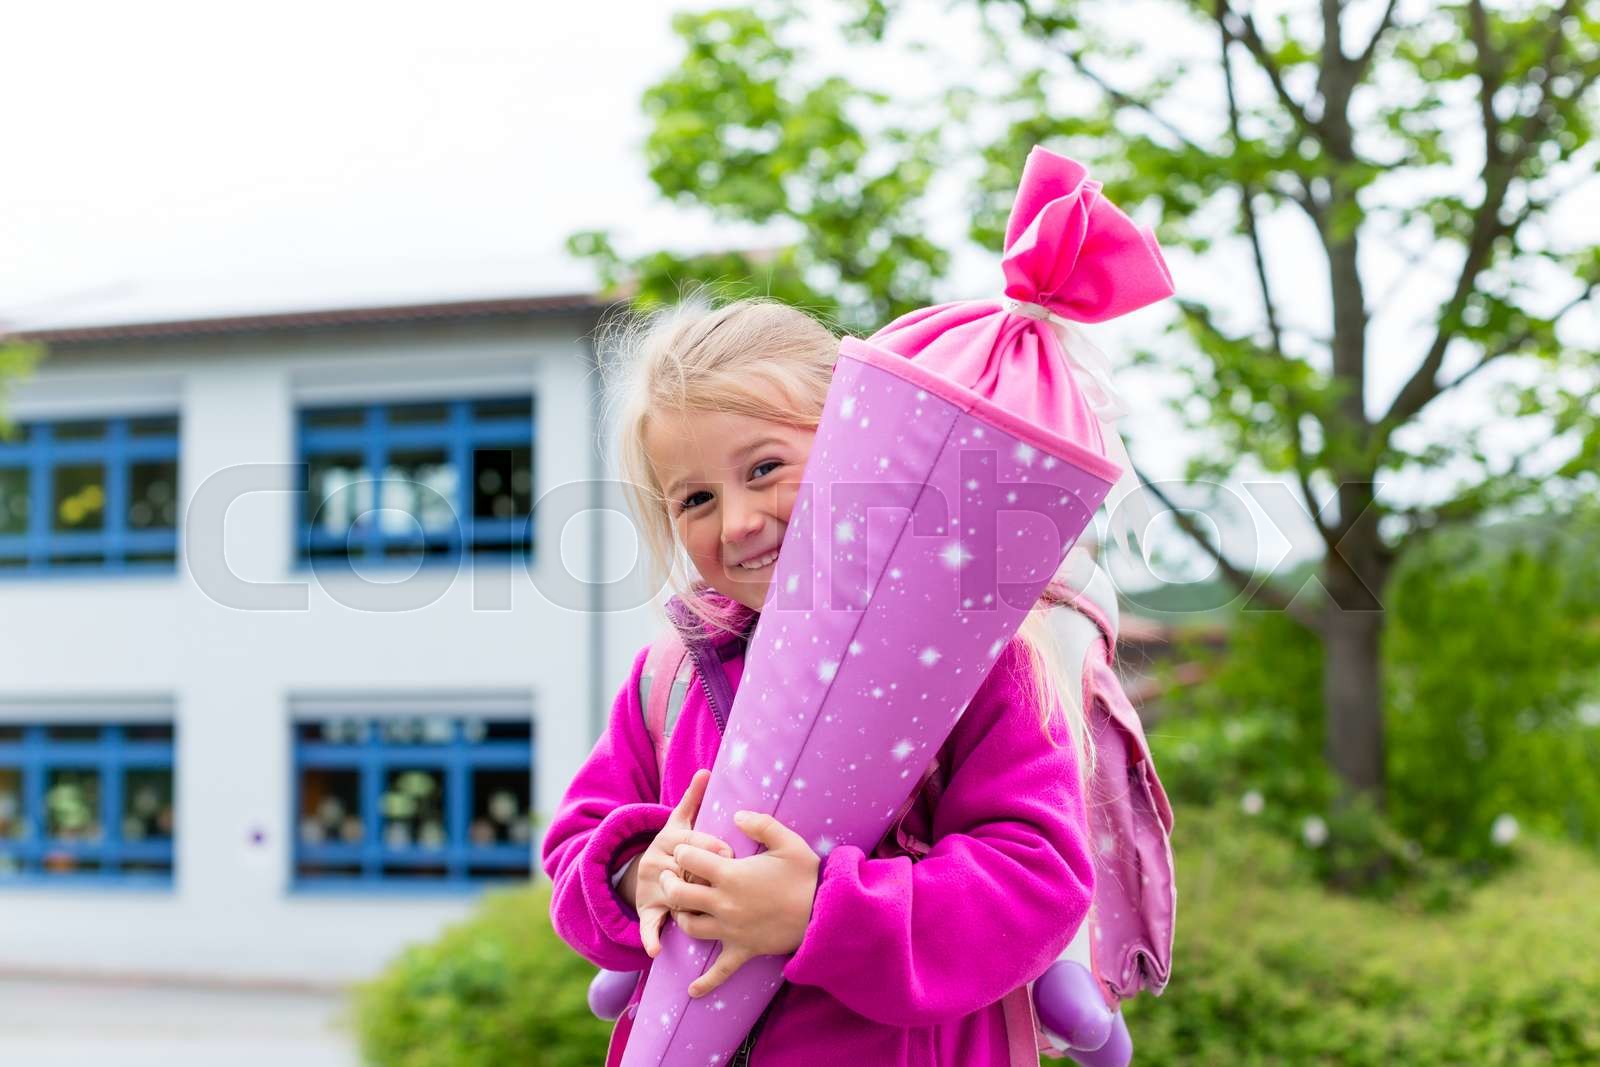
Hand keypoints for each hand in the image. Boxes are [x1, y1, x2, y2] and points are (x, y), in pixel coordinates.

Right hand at [631, 769, 733, 959]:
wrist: (645, 871)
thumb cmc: (674, 846)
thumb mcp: (680, 820)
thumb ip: (694, 797)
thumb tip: (706, 770)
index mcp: (668, 840)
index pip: (690, 842)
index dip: (710, 847)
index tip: (729, 851)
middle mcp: (656, 862)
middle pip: (681, 870)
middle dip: (703, 877)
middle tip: (724, 883)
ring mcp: (651, 888)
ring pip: (670, 896)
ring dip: (686, 904)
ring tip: (705, 909)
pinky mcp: (647, 910)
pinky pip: (648, 925)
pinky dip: (650, 937)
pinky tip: (656, 950)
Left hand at [658, 809, 820, 997]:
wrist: (825, 912)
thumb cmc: (806, 875)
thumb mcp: (787, 841)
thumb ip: (760, 823)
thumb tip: (737, 814)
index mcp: (731, 874)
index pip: (689, 858)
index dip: (683, 850)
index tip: (686, 848)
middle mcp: (724, 903)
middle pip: (678, 894)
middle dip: (669, 882)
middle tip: (670, 875)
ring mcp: (731, 929)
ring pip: (690, 927)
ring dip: (680, 917)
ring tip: (682, 908)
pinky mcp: (743, 950)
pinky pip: (720, 972)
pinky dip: (704, 984)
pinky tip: (692, 992)